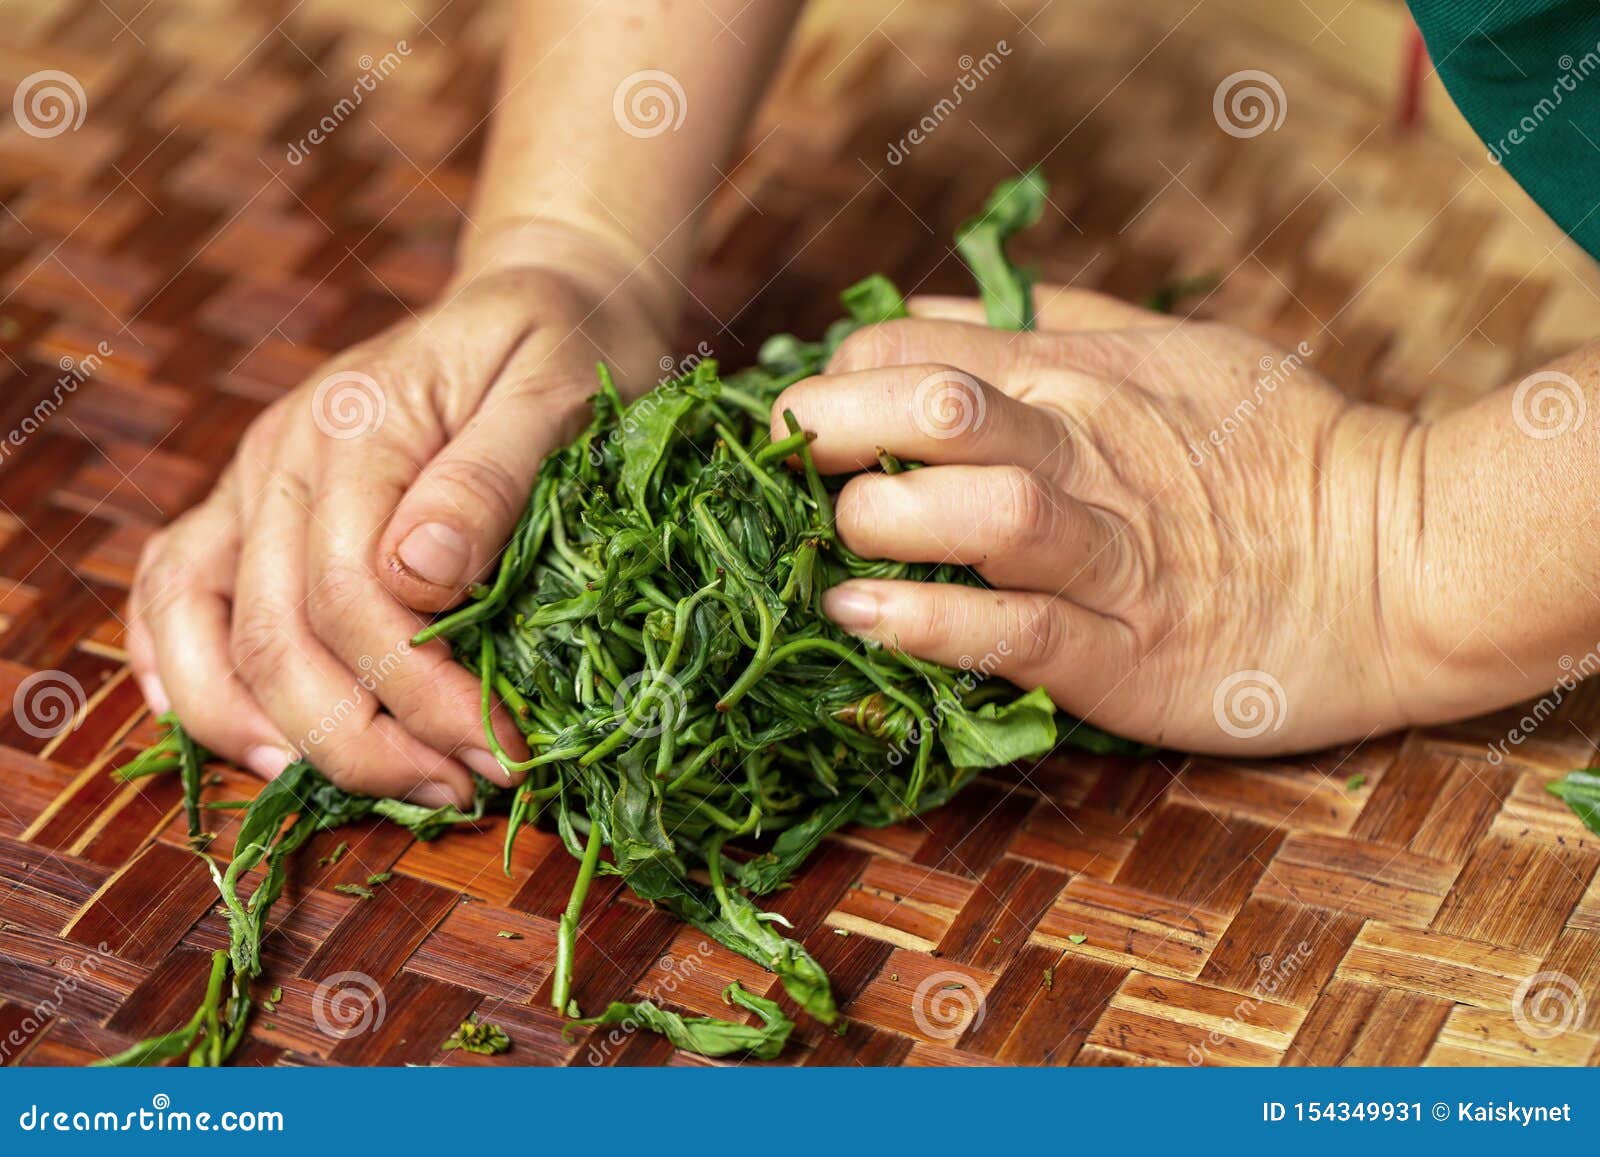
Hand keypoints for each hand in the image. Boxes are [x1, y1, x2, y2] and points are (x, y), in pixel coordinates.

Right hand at [128, 227, 672, 803]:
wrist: (541, 298)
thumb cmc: (565, 347)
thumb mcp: (560, 393)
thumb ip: (491, 478)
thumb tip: (419, 579)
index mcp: (357, 426)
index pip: (355, 598)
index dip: (422, 696)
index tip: (505, 754)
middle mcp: (281, 455)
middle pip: (275, 637)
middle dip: (364, 741)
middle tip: (461, 791)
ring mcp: (254, 480)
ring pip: (202, 630)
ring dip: (269, 734)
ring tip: (369, 791)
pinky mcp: (252, 505)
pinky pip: (176, 595)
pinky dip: (187, 677)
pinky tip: (247, 740)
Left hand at [774, 287, 1438, 755]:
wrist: (1403, 560)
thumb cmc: (1279, 453)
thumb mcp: (1171, 349)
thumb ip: (1048, 319)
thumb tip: (923, 304)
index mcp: (1083, 374)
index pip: (915, 351)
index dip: (835, 380)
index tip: (806, 423)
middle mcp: (1086, 450)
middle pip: (930, 409)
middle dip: (830, 433)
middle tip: (788, 474)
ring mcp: (1109, 552)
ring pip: (970, 513)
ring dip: (878, 524)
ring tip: (834, 548)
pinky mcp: (1125, 652)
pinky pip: (1013, 631)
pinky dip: (927, 625)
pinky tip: (861, 621)